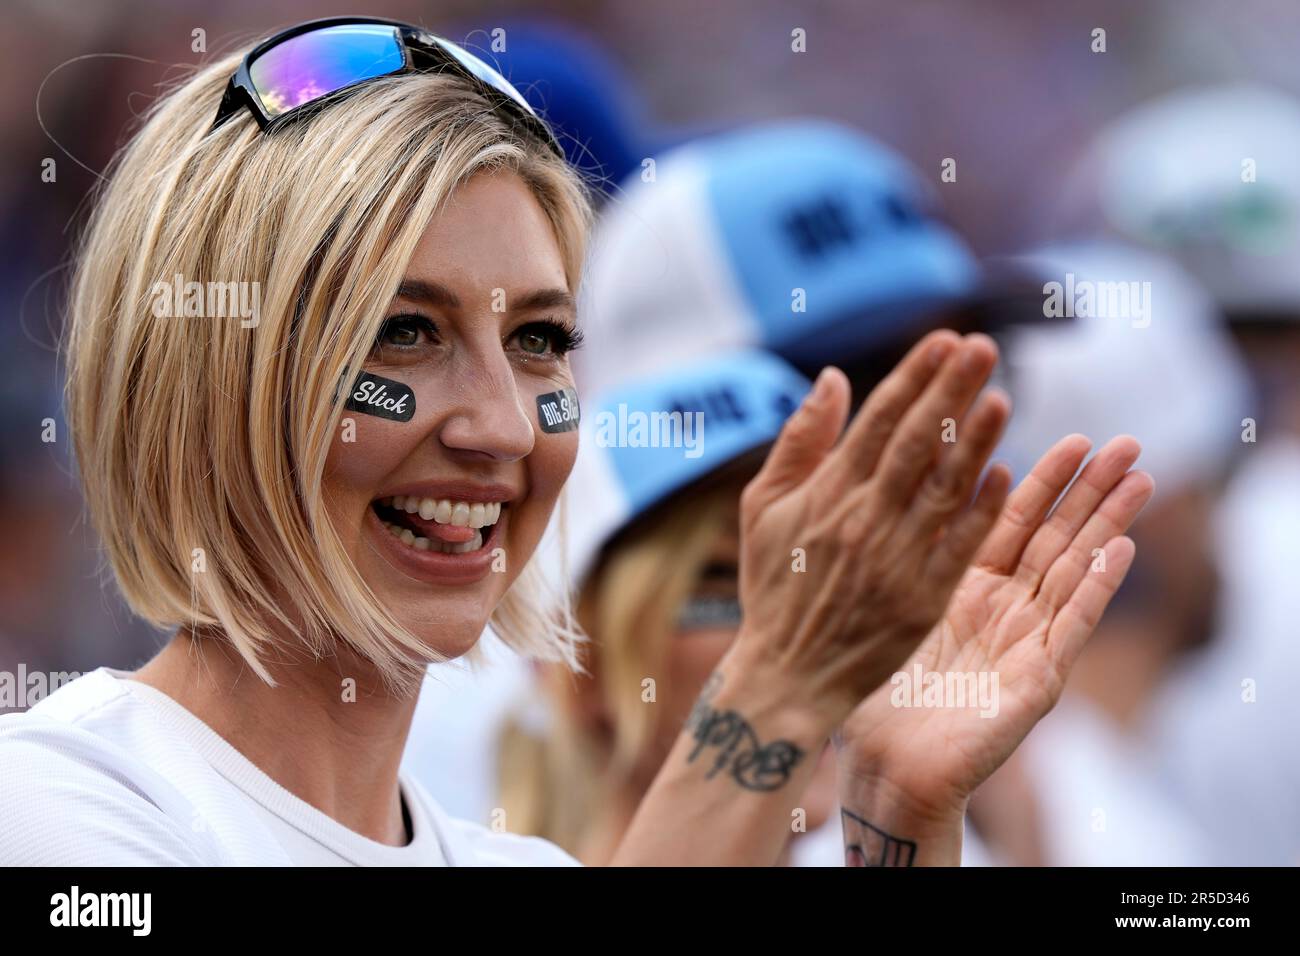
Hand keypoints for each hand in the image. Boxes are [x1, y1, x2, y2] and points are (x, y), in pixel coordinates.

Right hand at [726, 330, 1012, 732]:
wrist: (788, 672)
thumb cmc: (775, 583)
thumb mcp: (762, 506)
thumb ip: (801, 440)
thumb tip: (835, 377)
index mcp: (826, 493)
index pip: (877, 421)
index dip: (914, 378)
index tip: (945, 339)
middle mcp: (863, 519)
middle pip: (915, 444)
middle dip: (950, 392)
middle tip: (983, 347)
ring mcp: (895, 558)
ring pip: (943, 488)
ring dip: (975, 441)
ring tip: (1002, 395)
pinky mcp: (922, 597)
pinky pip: (958, 545)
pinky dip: (980, 509)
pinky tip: (1004, 473)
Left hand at [833, 433, 1153, 821]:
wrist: (883, 765)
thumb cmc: (872, 689)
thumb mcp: (888, 604)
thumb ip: (905, 548)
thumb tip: (900, 479)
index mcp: (964, 585)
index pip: (1010, 518)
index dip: (1041, 477)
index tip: (1075, 436)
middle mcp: (1003, 608)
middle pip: (1054, 536)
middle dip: (1091, 489)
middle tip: (1126, 442)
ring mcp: (1026, 642)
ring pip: (1073, 570)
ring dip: (1108, 525)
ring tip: (1141, 478)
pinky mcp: (1038, 679)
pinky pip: (1070, 625)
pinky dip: (1096, 587)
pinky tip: (1122, 550)